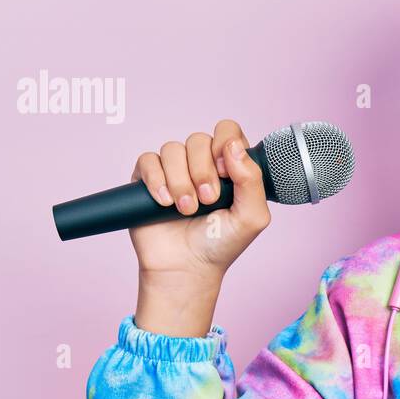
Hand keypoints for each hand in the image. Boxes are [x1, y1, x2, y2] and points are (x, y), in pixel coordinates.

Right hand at [129, 119, 271, 282]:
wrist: (186, 267)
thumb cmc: (220, 243)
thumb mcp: (251, 216)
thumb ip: (252, 180)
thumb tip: (234, 146)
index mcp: (229, 166)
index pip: (227, 131)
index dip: (225, 144)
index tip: (225, 174)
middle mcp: (201, 163)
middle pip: (198, 139)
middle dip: (203, 171)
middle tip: (207, 201)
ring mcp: (174, 170)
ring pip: (172, 150)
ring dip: (180, 181)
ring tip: (186, 209)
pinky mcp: (148, 180)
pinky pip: (148, 161)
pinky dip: (156, 180)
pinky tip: (164, 203)